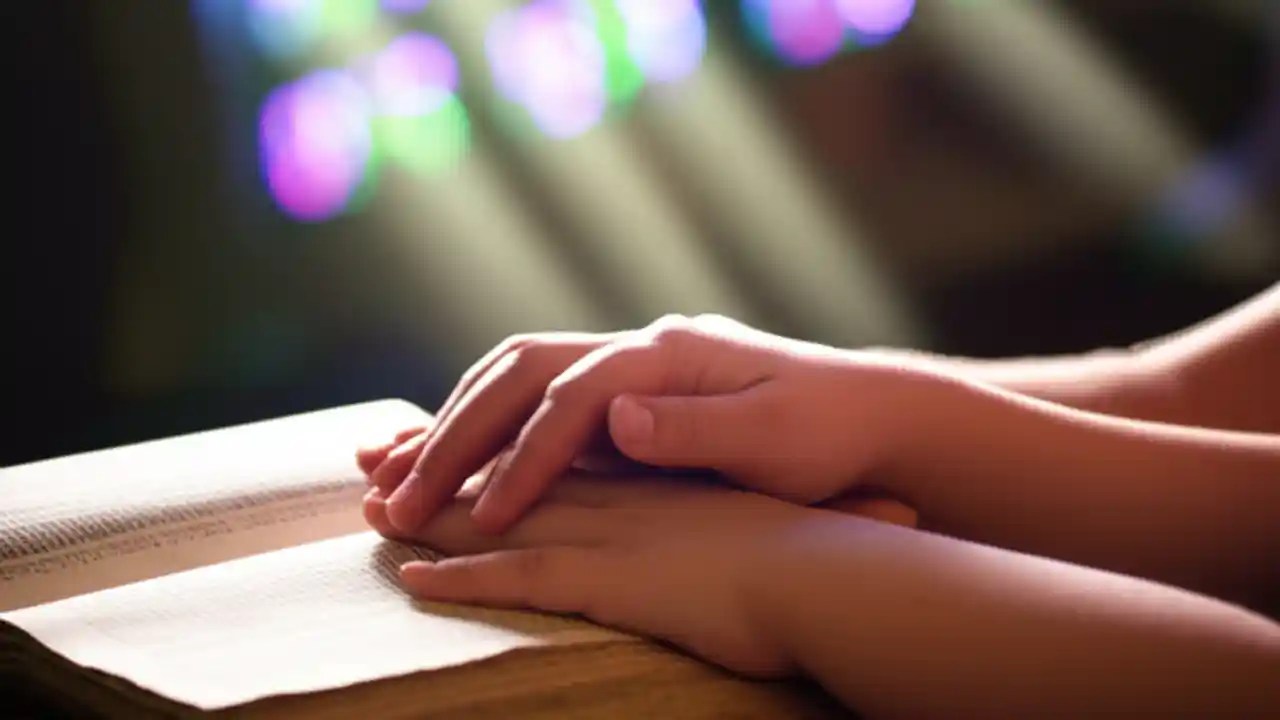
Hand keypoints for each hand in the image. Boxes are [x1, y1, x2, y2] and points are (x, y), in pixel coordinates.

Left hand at [363, 474, 885, 677]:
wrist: (839, 576)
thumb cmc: (805, 550)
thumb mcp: (736, 502)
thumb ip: (686, 482)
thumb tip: (654, 471)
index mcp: (641, 469)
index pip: (544, 440)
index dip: (485, 440)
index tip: (437, 447)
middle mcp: (615, 490)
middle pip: (507, 465)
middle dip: (438, 463)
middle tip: (375, 470)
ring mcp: (611, 530)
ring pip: (500, 513)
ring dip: (433, 512)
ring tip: (372, 516)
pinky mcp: (616, 577)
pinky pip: (522, 574)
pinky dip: (465, 576)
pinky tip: (415, 582)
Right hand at [371, 314, 928, 533]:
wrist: (866, 414)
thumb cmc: (829, 431)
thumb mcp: (776, 435)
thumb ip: (694, 427)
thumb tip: (615, 418)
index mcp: (668, 355)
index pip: (572, 399)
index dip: (525, 458)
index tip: (489, 518)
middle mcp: (635, 352)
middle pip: (519, 374)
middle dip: (455, 435)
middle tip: (394, 498)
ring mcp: (624, 371)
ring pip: (512, 381)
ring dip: (450, 426)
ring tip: (386, 474)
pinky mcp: (622, 399)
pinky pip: (531, 406)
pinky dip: (479, 430)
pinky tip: (439, 457)